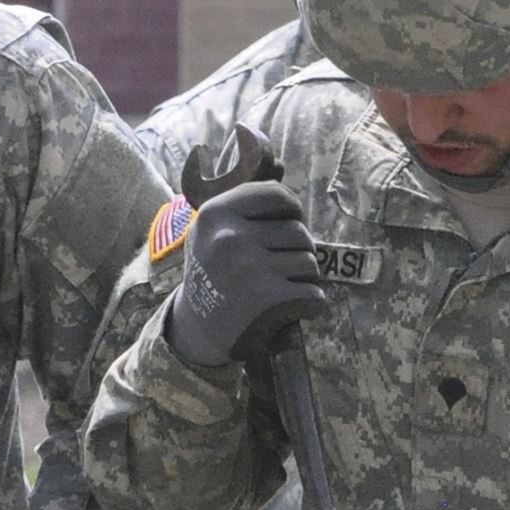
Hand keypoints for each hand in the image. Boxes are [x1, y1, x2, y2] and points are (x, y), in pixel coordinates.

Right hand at [165, 183, 326, 369]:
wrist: (196, 329)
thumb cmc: (212, 273)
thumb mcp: (211, 231)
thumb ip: (242, 207)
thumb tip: (286, 180)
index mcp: (215, 214)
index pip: (275, 195)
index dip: (292, 209)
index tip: (291, 221)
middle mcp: (230, 237)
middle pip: (298, 231)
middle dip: (298, 250)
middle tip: (282, 268)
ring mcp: (250, 268)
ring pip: (308, 261)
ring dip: (304, 277)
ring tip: (284, 286)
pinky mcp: (267, 299)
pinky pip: (313, 293)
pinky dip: (310, 303)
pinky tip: (293, 307)